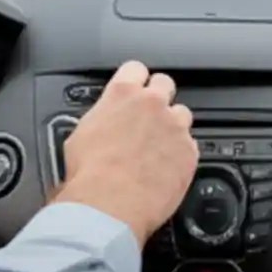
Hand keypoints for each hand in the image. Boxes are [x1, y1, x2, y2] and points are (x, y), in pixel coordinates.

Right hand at [55, 61, 198, 244]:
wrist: (109, 203)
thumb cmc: (89, 173)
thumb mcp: (80, 134)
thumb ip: (101, 118)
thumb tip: (102, 123)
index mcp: (122, 94)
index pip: (136, 68)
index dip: (134, 79)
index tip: (133, 88)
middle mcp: (152, 104)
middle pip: (165, 84)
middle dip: (158, 97)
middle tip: (147, 117)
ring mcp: (175, 127)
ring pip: (182, 114)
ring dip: (171, 126)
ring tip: (155, 148)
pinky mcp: (190, 152)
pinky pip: (190, 145)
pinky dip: (179, 154)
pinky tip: (162, 168)